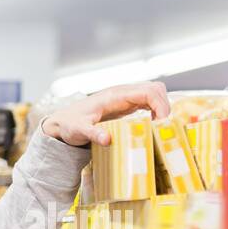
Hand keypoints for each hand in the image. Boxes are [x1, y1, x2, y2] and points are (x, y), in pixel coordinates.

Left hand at [42, 81, 171, 146]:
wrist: (62, 122)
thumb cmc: (70, 124)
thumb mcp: (79, 131)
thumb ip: (92, 134)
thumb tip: (106, 140)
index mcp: (115, 95)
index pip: (148, 91)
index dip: (160, 105)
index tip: (161, 124)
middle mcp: (122, 92)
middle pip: (155, 89)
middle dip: (164, 106)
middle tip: (161, 127)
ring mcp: (125, 97)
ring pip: (154, 93)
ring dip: (161, 107)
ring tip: (158, 127)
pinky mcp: (126, 105)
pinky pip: (147, 102)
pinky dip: (155, 110)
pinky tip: (152, 124)